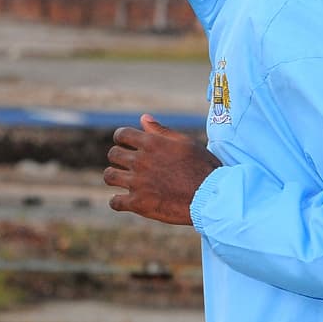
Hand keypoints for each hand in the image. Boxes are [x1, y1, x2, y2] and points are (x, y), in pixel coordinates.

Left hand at [103, 114, 219, 225]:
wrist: (212, 197)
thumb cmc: (204, 168)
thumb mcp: (186, 143)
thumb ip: (161, 131)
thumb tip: (143, 118)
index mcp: (151, 143)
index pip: (121, 134)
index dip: (121, 139)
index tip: (125, 145)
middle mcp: (141, 161)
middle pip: (113, 154)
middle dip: (118, 158)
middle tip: (127, 165)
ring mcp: (138, 182)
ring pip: (109, 176)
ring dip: (114, 177)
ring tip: (122, 181)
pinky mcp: (139, 203)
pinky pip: (115, 202)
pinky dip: (117, 202)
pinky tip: (124, 201)